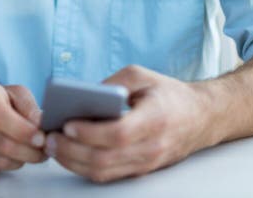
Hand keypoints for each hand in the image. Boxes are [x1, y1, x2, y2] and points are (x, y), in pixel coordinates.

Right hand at [0, 82, 47, 181]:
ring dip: (17, 161)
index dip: (23, 131)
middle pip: (3, 145)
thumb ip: (29, 107)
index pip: (0, 115)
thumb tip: (41, 127)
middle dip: (30, 153)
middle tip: (42, 152)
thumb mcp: (11, 93)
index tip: (41, 139)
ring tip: (22, 153)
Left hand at [45, 65, 214, 182]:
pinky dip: (84, 167)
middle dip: (71, 150)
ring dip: (73, 162)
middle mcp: (152, 146)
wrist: (202, 117)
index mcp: (155, 119)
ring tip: (53, 146)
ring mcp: (147, 163)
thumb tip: (81, 95)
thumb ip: (112, 83)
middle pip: (105, 158)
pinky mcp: (141, 170)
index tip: (68, 124)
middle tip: (50, 138)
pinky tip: (69, 154)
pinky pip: (109, 175)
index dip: (90, 132)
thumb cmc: (168, 94)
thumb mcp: (141, 75)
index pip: (118, 133)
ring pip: (104, 172)